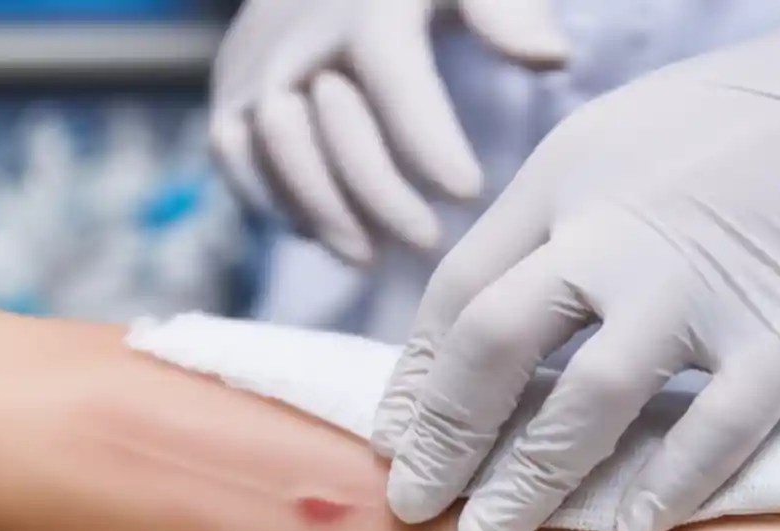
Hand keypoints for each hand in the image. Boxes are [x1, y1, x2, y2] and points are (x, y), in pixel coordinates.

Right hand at [210, 0, 568, 263]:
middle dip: (374, 191)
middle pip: (321, 124)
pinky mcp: (228, 91)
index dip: (427, 141)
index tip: (468, 193)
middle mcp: (297, 35)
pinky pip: (234, 156)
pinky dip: (271, 200)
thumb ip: (507, 12)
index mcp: (368, 6)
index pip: (394, 79)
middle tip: (429, 242)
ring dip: (317, 209)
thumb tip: (552, 57)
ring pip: (269, 146)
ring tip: (368, 257)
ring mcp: (253, 64)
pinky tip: (321, 234)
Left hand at [373, 0, 779, 530]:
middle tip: (413, 503)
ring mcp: (701, 285)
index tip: (395, 437)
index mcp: (564, 179)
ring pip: (591, 400)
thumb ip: (548, 223)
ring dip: (528, 481)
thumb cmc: (736, 127)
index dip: (416, 375)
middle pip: (496, 343)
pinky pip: (716, 429)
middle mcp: (617, 231)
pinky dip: (669, 486)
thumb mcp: (612, 141)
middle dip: (443, 436)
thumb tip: (481, 324)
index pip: (457, 288)